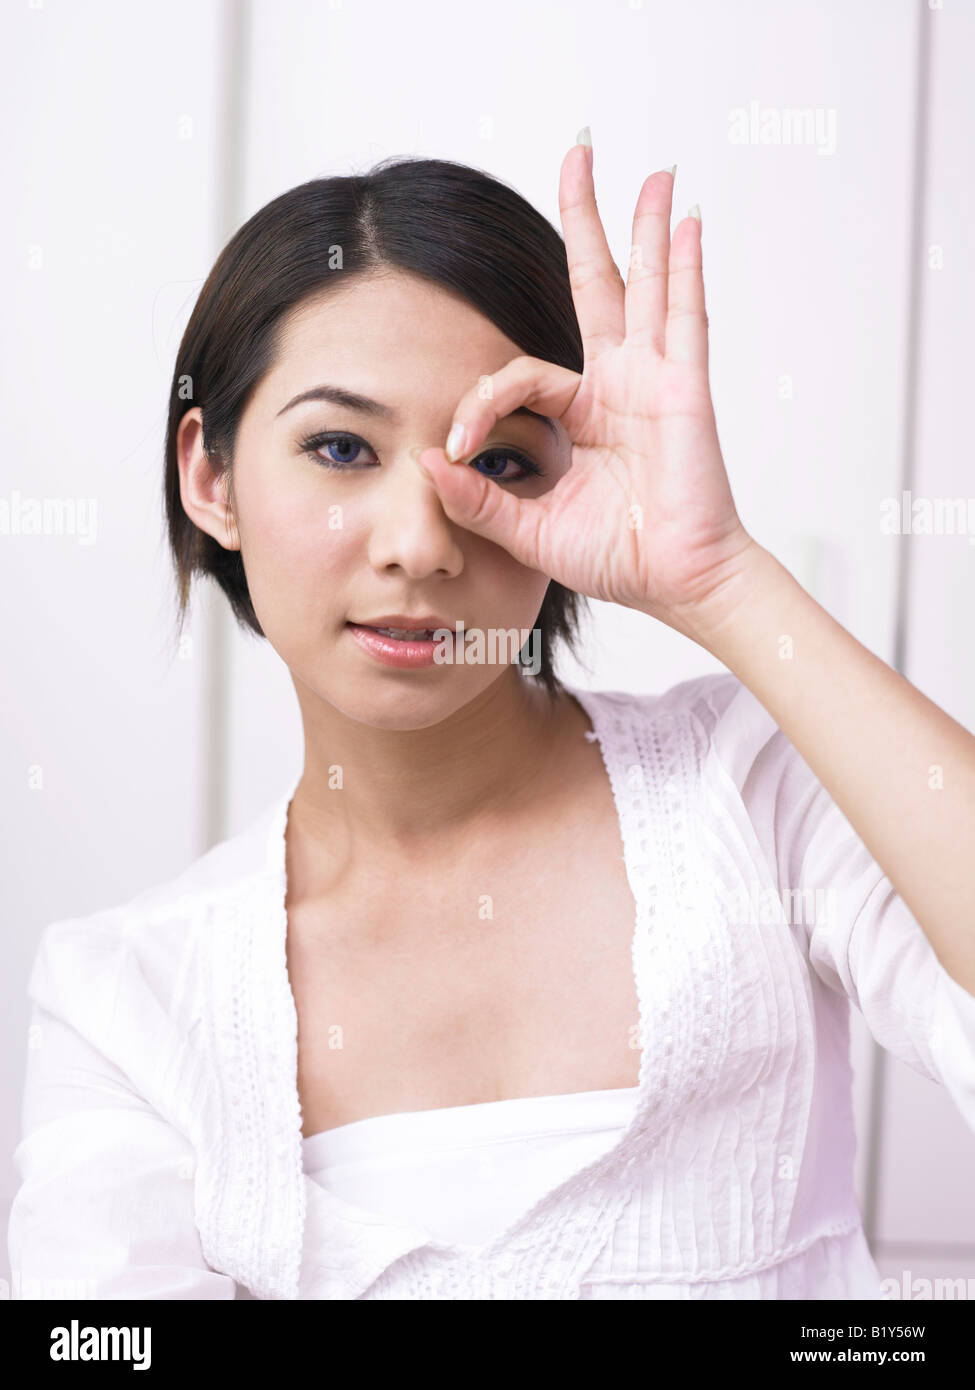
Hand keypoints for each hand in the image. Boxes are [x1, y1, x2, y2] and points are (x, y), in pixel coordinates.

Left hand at [415, 139, 757, 639]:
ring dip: (645, 228)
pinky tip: (686, 219)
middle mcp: (617, 386)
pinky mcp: (684, 390)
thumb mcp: (527, 528)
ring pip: (645, 288)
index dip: (480, 402)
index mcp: (578, 416)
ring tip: (651, 172)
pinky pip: (684, 318)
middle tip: (577, 157)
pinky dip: (685, 267)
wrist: (673, 584)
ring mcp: (654, 381)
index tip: (457, 448)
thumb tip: (427, 462)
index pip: (519, 376)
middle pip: (596, 287)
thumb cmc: (613, 557)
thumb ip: (478, 498)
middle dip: (585, 222)